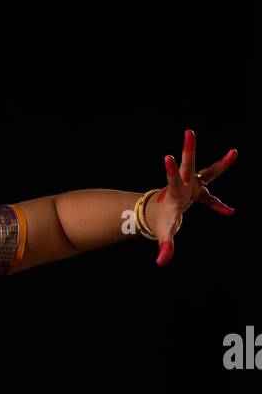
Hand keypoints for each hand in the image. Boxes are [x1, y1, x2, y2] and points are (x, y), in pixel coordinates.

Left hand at [150, 130, 236, 266]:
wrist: (159, 214)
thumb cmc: (161, 222)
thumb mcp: (164, 233)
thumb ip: (164, 246)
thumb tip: (161, 262)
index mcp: (174, 192)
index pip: (173, 180)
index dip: (171, 170)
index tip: (167, 157)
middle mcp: (184, 185)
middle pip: (189, 165)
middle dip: (189, 150)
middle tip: (189, 132)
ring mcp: (193, 185)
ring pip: (208, 172)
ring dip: (221, 164)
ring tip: (234, 152)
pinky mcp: (200, 190)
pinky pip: (212, 196)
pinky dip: (219, 206)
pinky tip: (228, 213)